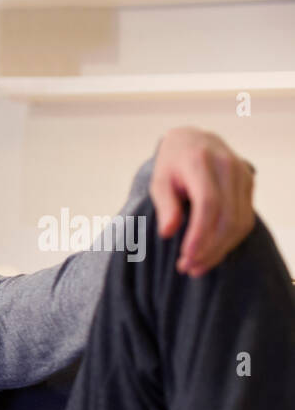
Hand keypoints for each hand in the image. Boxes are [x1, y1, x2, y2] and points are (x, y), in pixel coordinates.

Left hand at [148, 127, 255, 277]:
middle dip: (209, 248)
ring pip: (240, 222)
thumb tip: (167, 232)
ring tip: (196, 267)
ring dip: (220, 250)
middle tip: (187, 268)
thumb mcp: (159, 181)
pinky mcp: (249, 186)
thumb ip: (164, 205)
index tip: (186, 256)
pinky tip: (211, 255)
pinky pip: (245, 220)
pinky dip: (229, 242)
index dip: (199, 233)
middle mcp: (228, 167)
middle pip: (227, 217)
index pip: (208, 203)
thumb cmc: (172, 165)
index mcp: (201, 162)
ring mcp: (243, 176)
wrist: (194, 142)